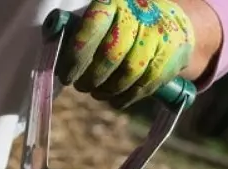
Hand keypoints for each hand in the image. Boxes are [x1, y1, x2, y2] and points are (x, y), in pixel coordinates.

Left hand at [56, 0, 194, 108]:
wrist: (172, 23)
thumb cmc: (123, 25)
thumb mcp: (103, 19)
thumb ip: (80, 33)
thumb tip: (55, 53)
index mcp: (114, 2)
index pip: (92, 27)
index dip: (76, 56)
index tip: (66, 77)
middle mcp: (138, 14)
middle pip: (111, 54)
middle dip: (91, 78)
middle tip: (82, 86)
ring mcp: (158, 35)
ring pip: (129, 72)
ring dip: (108, 90)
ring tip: (97, 93)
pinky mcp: (171, 56)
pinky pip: (146, 84)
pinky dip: (126, 97)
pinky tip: (115, 99)